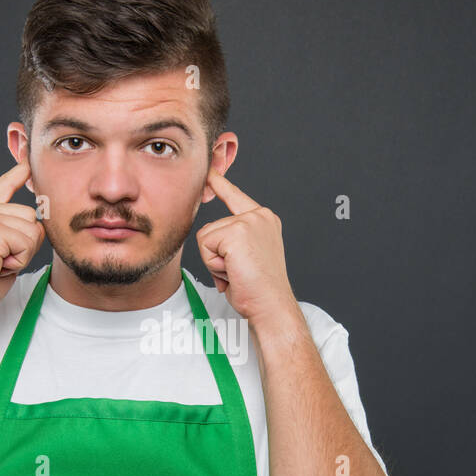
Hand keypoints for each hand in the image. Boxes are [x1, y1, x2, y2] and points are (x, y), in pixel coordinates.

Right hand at [0, 161, 43, 323]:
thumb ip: (12, 232)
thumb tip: (38, 222)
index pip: (4, 184)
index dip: (19, 172)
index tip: (29, 158)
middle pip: (31, 214)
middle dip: (26, 243)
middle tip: (0, 260)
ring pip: (32, 228)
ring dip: (23, 253)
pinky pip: (27, 241)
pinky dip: (19, 260)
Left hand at [196, 168, 297, 326]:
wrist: (270, 304)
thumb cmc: (259, 289)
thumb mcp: (247, 256)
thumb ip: (233, 240)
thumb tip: (211, 240)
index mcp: (263, 220)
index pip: (235, 197)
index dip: (220, 184)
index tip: (209, 171)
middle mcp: (258, 216)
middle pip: (211, 228)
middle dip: (216, 256)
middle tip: (238, 271)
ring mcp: (248, 222)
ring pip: (206, 238)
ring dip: (214, 261)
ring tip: (237, 271)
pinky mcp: (236, 232)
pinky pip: (205, 245)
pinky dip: (214, 264)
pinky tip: (233, 270)